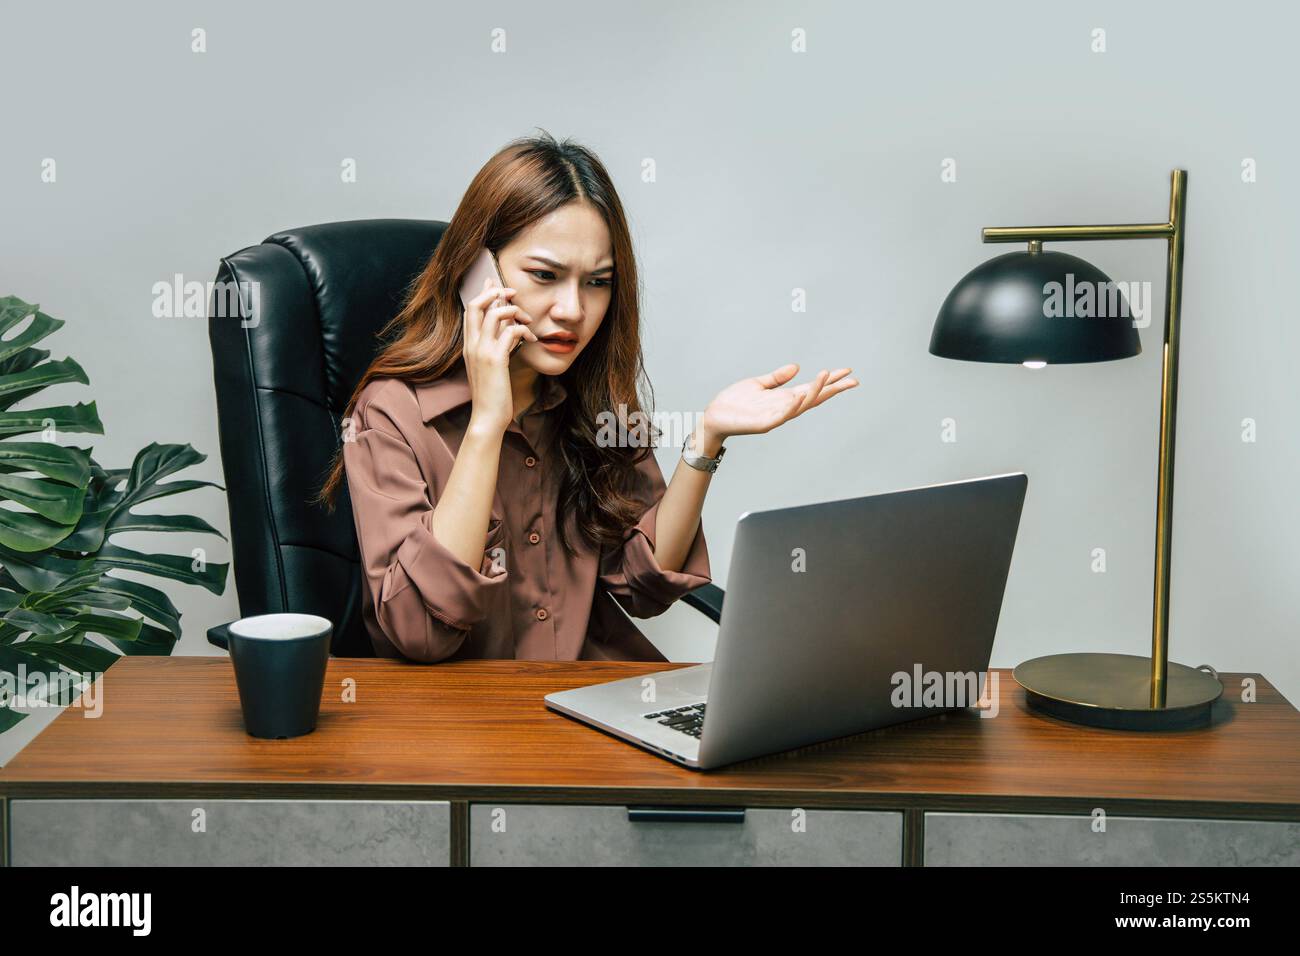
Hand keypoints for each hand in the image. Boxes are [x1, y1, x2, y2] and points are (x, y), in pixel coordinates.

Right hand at [462, 276, 538, 434]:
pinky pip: (511, 332)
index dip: (482, 293)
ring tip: (528, 320)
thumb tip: (508, 333)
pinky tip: (533, 339)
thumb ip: (494, 348)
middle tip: (512, 292)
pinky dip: (524, 330)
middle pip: (475, 304)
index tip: (494, 283)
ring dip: (515, 311)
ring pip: (496, 314)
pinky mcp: (495, 360)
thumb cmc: (492, 394)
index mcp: (468, 345)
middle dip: (495, 292)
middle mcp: (471, 345)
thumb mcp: (490, 367)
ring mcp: (482, 351)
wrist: (487, 417)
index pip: (470, 310)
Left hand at [699, 364, 857, 446]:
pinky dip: (792, 407)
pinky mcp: (764, 423)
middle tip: (853, 380)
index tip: (847, 372)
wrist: (715, 416)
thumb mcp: (758, 384)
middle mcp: (784, 408)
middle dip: (833, 389)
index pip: (812, 388)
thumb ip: (777, 377)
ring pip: (801, 405)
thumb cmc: (734, 402)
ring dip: (815, 391)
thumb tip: (796, 366)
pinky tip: (801, 396)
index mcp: (784, 398)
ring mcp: (776, 416)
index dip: (829, 381)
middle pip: (814, 398)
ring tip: (826, 376)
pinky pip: (781, 415)